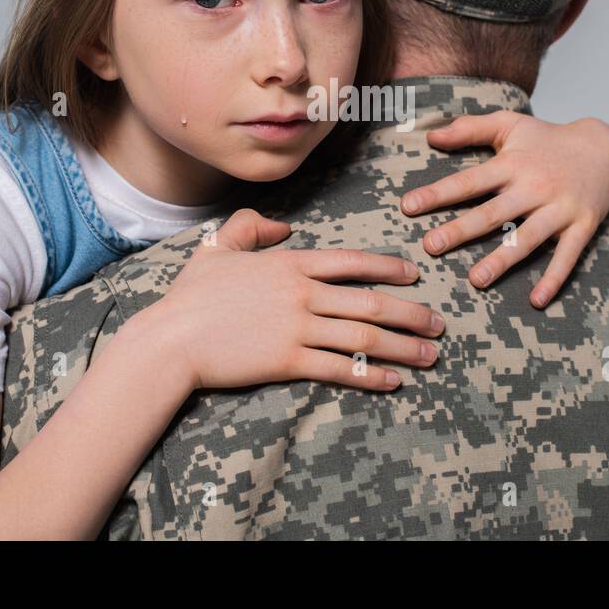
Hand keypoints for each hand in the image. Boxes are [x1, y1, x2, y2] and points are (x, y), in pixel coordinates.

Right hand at [155, 209, 444, 391]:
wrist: (170, 340)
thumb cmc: (190, 297)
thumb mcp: (217, 248)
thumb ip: (248, 227)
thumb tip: (280, 227)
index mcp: (289, 264)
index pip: (351, 261)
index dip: (388, 267)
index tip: (414, 274)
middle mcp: (301, 293)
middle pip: (369, 302)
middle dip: (410, 313)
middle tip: (439, 323)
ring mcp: (297, 328)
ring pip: (363, 336)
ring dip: (402, 346)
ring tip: (429, 355)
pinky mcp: (289, 361)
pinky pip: (340, 368)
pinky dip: (371, 375)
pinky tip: (393, 381)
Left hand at [400, 111, 608, 308]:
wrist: (605, 150)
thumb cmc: (547, 139)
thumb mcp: (509, 124)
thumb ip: (469, 128)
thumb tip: (430, 135)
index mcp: (512, 164)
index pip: (468, 181)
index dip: (437, 194)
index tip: (407, 207)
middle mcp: (535, 187)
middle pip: (493, 212)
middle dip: (461, 230)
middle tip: (431, 247)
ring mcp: (560, 208)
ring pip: (527, 238)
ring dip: (502, 260)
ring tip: (475, 280)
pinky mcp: (583, 226)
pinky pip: (567, 256)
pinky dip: (554, 278)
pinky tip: (536, 300)